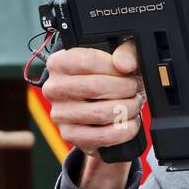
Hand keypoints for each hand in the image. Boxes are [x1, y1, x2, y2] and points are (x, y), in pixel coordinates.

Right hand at [43, 40, 144, 188]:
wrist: (102, 108)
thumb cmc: (110, 79)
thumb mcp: (120, 59)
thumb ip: (127, 52)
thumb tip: (125, 64)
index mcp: (59, 63)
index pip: (89, 61)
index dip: (116, 68)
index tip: (129, 72)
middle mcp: (54, 88)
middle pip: (96, 87)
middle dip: (125, 89)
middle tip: (135, 89)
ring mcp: (59, 114)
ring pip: (101, 113)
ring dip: (127, 109)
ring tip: (133, 104)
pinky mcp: (70, 135)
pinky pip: (103, 135)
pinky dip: (124, 130)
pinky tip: (129, 122)